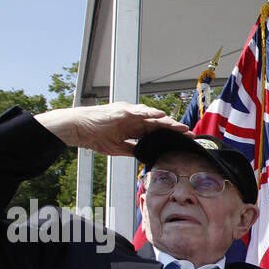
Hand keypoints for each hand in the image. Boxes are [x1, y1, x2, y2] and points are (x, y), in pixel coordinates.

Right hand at [33, 102, 190, 155]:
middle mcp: (134, 119)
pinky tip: (161, 116)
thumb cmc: (95, 137)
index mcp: (134, 128)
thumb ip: (133, 150)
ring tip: (181, 127)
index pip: (157, 132)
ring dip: (168, 122)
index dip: (171, 137)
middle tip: (190, 135)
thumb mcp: (118, 148)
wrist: (78, 130)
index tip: (184, 143)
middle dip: (175, 129)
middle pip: (159, 124)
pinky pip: (139, 111)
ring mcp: (128, 114)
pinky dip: (150, 113)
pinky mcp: (121, 111)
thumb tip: (145, 157)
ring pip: (153, 117)